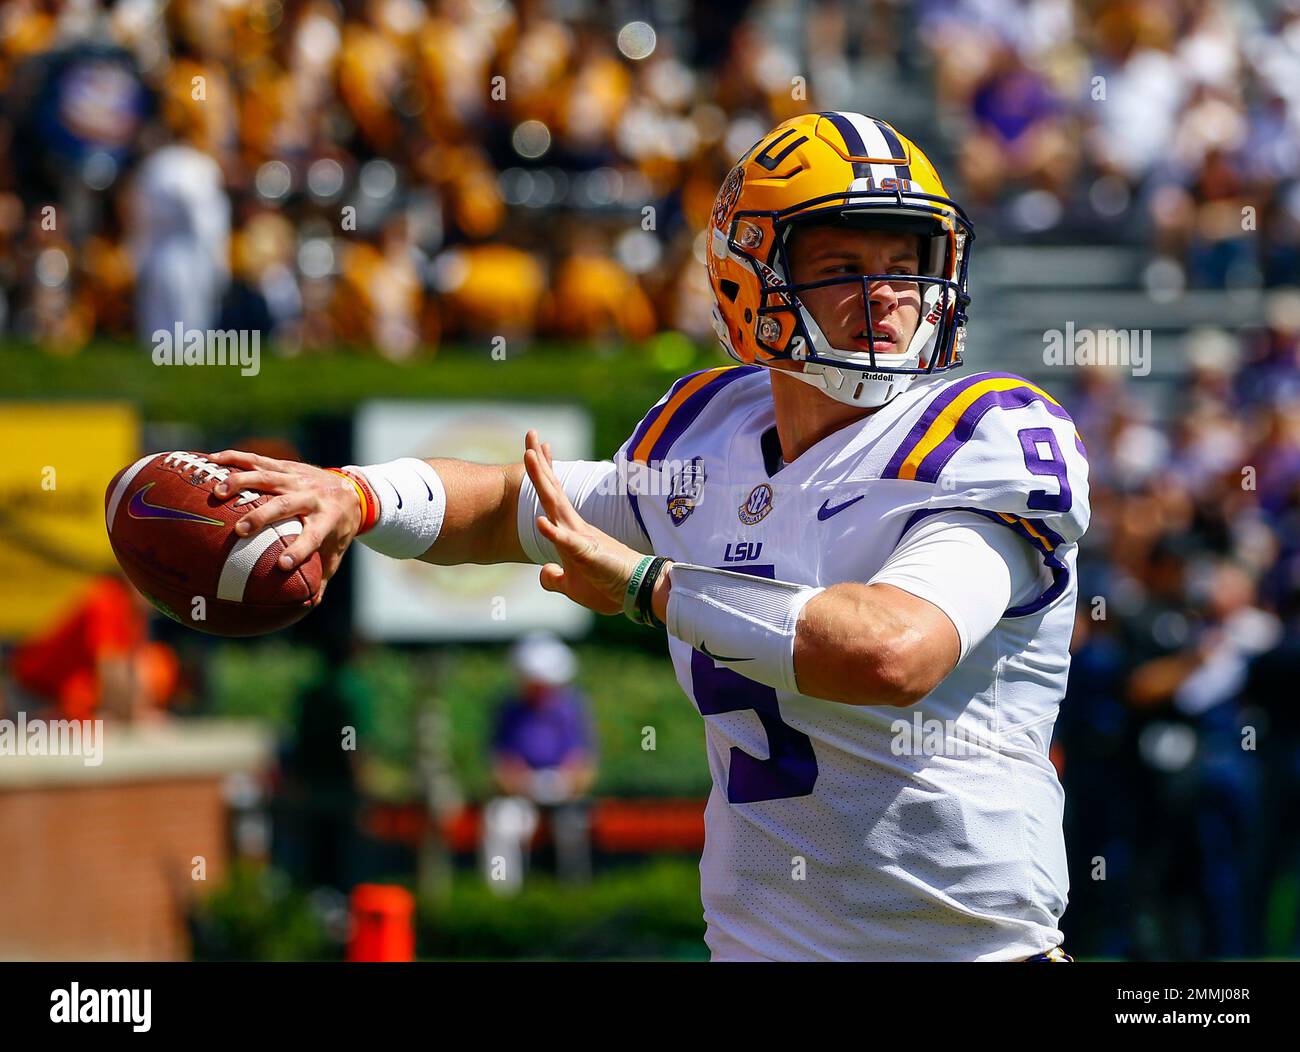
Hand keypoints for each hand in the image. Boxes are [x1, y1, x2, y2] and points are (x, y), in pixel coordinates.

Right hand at [206, 449, 362, 595]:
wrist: (352, 491)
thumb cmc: (337, 531)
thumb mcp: (334, 554)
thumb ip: (320, 580)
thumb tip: (305, 608)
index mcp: (326, 521)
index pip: (313, 538)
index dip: (300, 550)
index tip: (282, 565)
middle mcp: (312, 497)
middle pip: (287, 505)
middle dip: (263, 516)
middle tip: (240, 531)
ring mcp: (297, 479)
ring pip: (268, 477)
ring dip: (242, 483)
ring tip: (217, 492)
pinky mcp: (285, 466)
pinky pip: (257, 460)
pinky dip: (234, 459)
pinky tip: (209, 461)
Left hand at [523, 430, 642, 615]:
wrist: (639, 593)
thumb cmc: (608, 585)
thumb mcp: (573, 586)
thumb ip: (555, 578)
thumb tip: (544, 572)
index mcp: (571, 532)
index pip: (553, 497)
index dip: (543, 473)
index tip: (534, 450)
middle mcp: (575, 528)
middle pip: (552, 491)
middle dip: (539, 464)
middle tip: (530, 433)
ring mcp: (581, 539)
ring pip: (557, 507)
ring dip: (543, 482)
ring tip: (530, 457)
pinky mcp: (589, 556)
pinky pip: (568, 543)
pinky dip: (555, 533)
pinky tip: (541, 522)